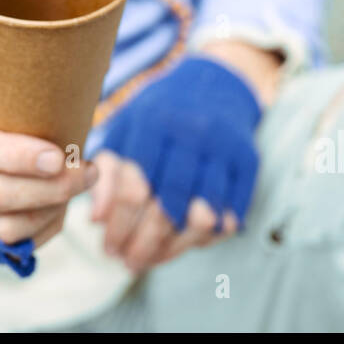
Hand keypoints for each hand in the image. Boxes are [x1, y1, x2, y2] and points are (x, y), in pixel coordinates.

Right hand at [0, 68, 97, 275]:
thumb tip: (65, 56)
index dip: (12, 155)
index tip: (56, 155)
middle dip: (47, 187)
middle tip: (88, 167)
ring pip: (6, 228)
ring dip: (52, 208)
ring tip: (84, 179)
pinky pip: (17, 245)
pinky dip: (47, 224)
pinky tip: (65, 199)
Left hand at [89, 56, 260, 273]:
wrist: (216, 80)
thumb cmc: (160, 111)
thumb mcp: (127, 127)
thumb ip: (108, 169)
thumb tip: (96, 219)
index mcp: (152, 121)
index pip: (133, 189)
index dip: (118, 226)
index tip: (107, 248)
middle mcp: (189, 131)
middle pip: (166, 207)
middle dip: (143, 244)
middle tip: (127, 262)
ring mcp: (222, 146)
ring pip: (201, 217)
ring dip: (174, 248)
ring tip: (152, 261)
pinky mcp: (247, 158)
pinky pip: (232, 212)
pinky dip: (210, 236)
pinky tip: (188, 246)